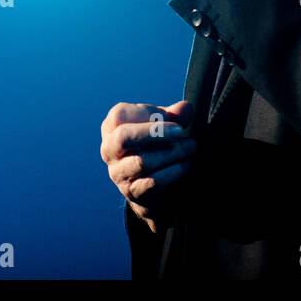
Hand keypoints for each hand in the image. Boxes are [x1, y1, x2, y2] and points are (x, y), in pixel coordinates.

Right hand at [100, 100, 195, 232]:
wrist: (152, 185)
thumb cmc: (154, 145)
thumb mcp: (163, 125)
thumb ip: (174, 115)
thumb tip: (185, 107)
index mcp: (111, 128)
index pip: (119, 115)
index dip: (146, 113)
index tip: (168, 116)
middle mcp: (109, 150)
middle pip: (123, 138)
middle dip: (155, 133)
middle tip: (180, 131)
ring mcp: (118, 173)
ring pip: (141, 162)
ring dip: (171, 153)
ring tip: (190, 146)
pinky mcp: (133, 192)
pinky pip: (153, 182)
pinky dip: (173, 171)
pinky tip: (186, 164)